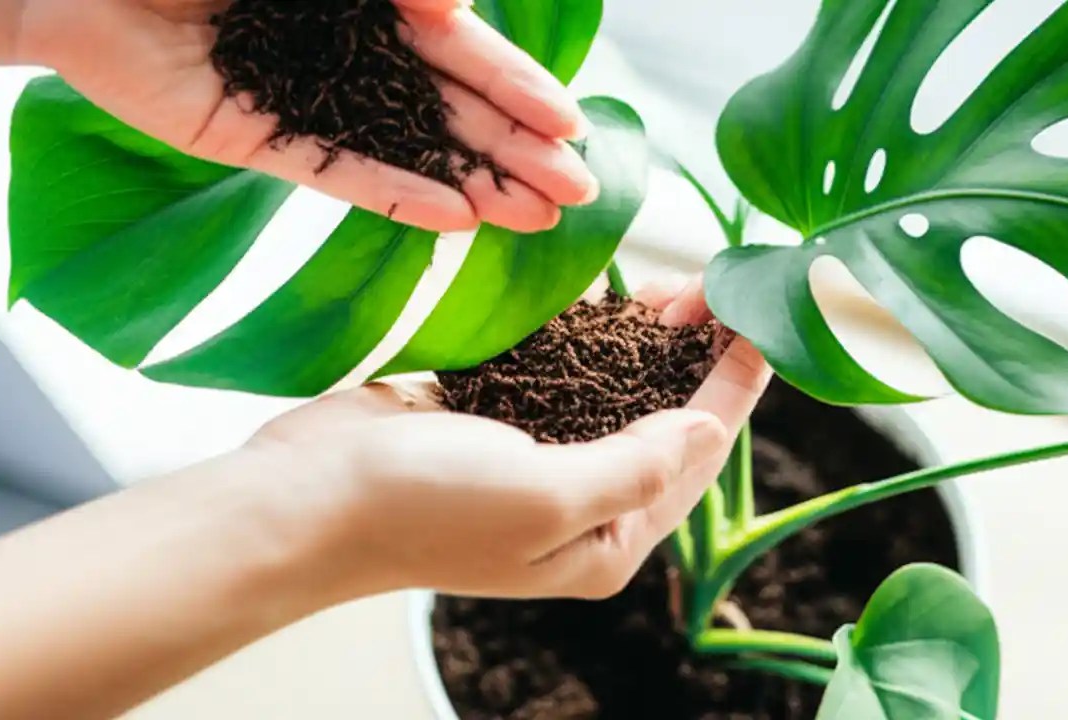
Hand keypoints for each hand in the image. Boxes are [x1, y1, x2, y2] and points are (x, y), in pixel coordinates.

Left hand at [13, 0, 595, 231]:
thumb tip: (461, 2)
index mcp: (367, 5)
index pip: (460, 54)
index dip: (519, 91)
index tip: (573, 129)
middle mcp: (346, 56)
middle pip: (449, 112)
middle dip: (516, 152)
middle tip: (580, 196)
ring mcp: (305, 102)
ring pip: (409, 150)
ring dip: (476, 185)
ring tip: (536, 220)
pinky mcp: (258, 140)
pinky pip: (338, 173)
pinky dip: (397, 195)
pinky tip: (456, 221)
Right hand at [251, 281, 771, 599]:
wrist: (304, 496)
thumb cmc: (423, 507)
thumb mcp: (546, 497)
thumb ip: (634, 466)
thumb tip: (704, 429)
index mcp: (606, 540)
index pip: (694, 457)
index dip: (732, 389)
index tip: (763, 324)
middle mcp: (582, 506)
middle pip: (662, 422)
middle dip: (694, 357)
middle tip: (714, 290)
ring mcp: (539, 462)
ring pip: (617, 394)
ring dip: (647, 342)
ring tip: (674, 287)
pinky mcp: (499, 422)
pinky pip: (564, 375)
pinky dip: (590, 340)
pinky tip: (609, 304)